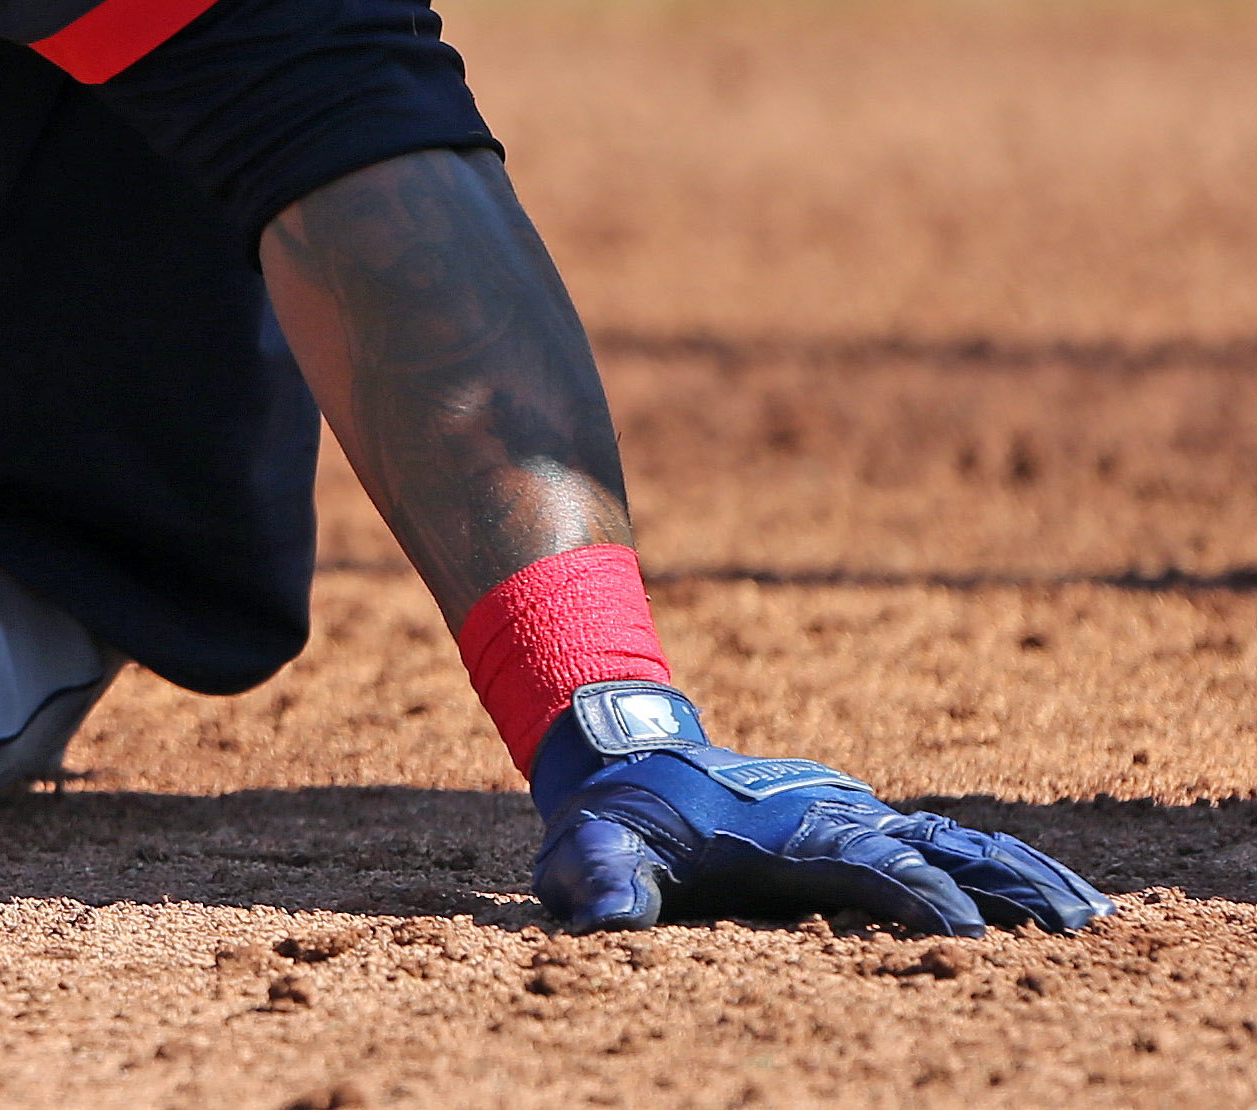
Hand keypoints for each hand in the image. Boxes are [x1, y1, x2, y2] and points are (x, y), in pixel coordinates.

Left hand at [529, 682, 1111, 937]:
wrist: (629, 755)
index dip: (909, 894)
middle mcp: (835, 815)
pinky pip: (949, 844)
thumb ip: (600, 882)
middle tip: (1072, 928)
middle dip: (1002, 888)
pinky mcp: (866, 822)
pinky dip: (1004, 867)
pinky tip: (1053, 898)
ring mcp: (857, 815)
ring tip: (1091, 917)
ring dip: (1023, 876)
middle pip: (935, 850)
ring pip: (957, 843)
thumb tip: (601, 918)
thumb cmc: (618, 818)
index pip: (861, 863)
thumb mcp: (594, 850)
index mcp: (786, 831)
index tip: (961, 931)